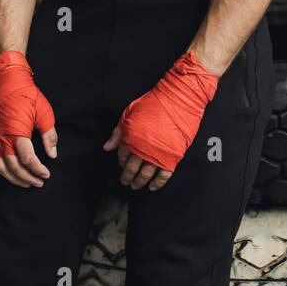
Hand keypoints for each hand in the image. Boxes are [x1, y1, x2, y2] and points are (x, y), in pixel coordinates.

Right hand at [0, 51, 57, 187]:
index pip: (27, 159)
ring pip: (1, 167)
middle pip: (14, 167)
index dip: (38, 169)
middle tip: (39, 182)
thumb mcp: (44, 113)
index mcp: (17, 132)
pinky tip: (10, 172)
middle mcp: (2, 138)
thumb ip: (49, 135)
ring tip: (26, 182)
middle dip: (27, 178)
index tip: (47, 174)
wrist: (6, 82)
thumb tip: (52, 154)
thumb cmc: (27, 95)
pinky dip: (0, 169)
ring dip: (14, 178)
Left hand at [103, 52, 218, 190]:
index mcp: (131, 136)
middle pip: (132, 168)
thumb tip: (107, 147)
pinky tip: (152, 187)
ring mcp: (158, 153)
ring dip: (139, 182)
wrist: (179, 99)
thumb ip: (118, 131)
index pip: (122, 155)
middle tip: (125, 182)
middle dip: (127, 177)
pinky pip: (164, 175)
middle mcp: (143, 147)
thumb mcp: (130, 112)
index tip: (122, 164)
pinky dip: (157, 183)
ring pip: (146, 174)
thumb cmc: (154, 102)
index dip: (121, 161)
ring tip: (136, 186)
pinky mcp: (173, 156)